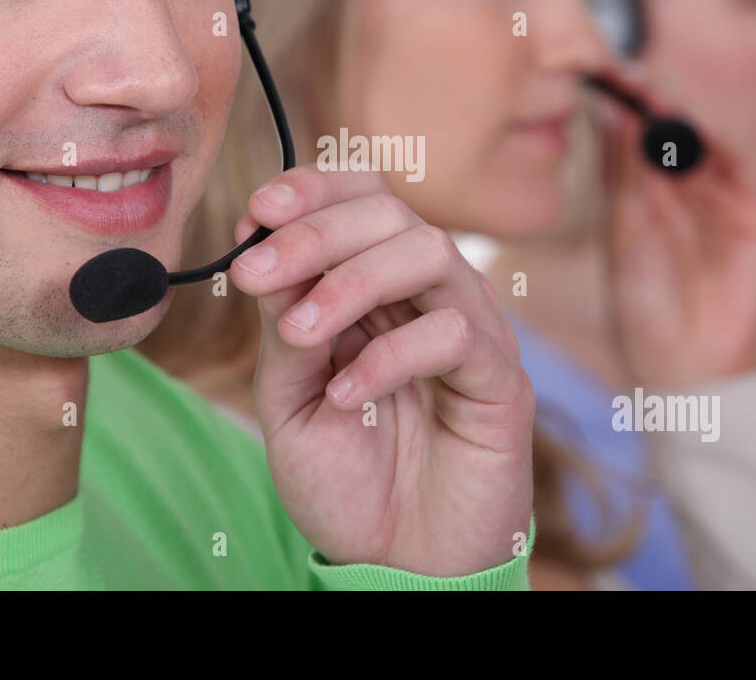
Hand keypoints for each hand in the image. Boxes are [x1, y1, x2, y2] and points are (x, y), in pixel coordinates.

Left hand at [228, 165, 533, 575]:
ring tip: (300, 335)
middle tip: (254, 272)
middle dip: (315, 233)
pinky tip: (344, 396)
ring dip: (351, 281)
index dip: (314, 190)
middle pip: (391, 214)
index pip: (363, 201)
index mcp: (381, 289)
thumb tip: (264, 251)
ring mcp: (473, 333)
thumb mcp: (289, 401)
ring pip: (430, 254)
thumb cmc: (347, 481)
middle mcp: (430, 298)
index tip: (254, 212)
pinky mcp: (502, 381)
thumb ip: (285, 329)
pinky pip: (456, 333)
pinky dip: (391, 356)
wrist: (397, 565)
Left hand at [594, 92, 755, 388]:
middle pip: (678, 121)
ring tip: (663, 97)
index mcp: (644, 182)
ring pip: (714, 136)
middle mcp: (685, 179)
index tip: (606, 72)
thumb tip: (609, 106)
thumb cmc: (642, 300)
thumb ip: (622, 169)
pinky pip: (753, 166)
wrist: (685, 362)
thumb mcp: (624, 227)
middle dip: (658, 94)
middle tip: (633, 75)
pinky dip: (736, 144)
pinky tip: (710, 129)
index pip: (637, 124)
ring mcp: (723, 191)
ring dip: (692, 113)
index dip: (626, 97)